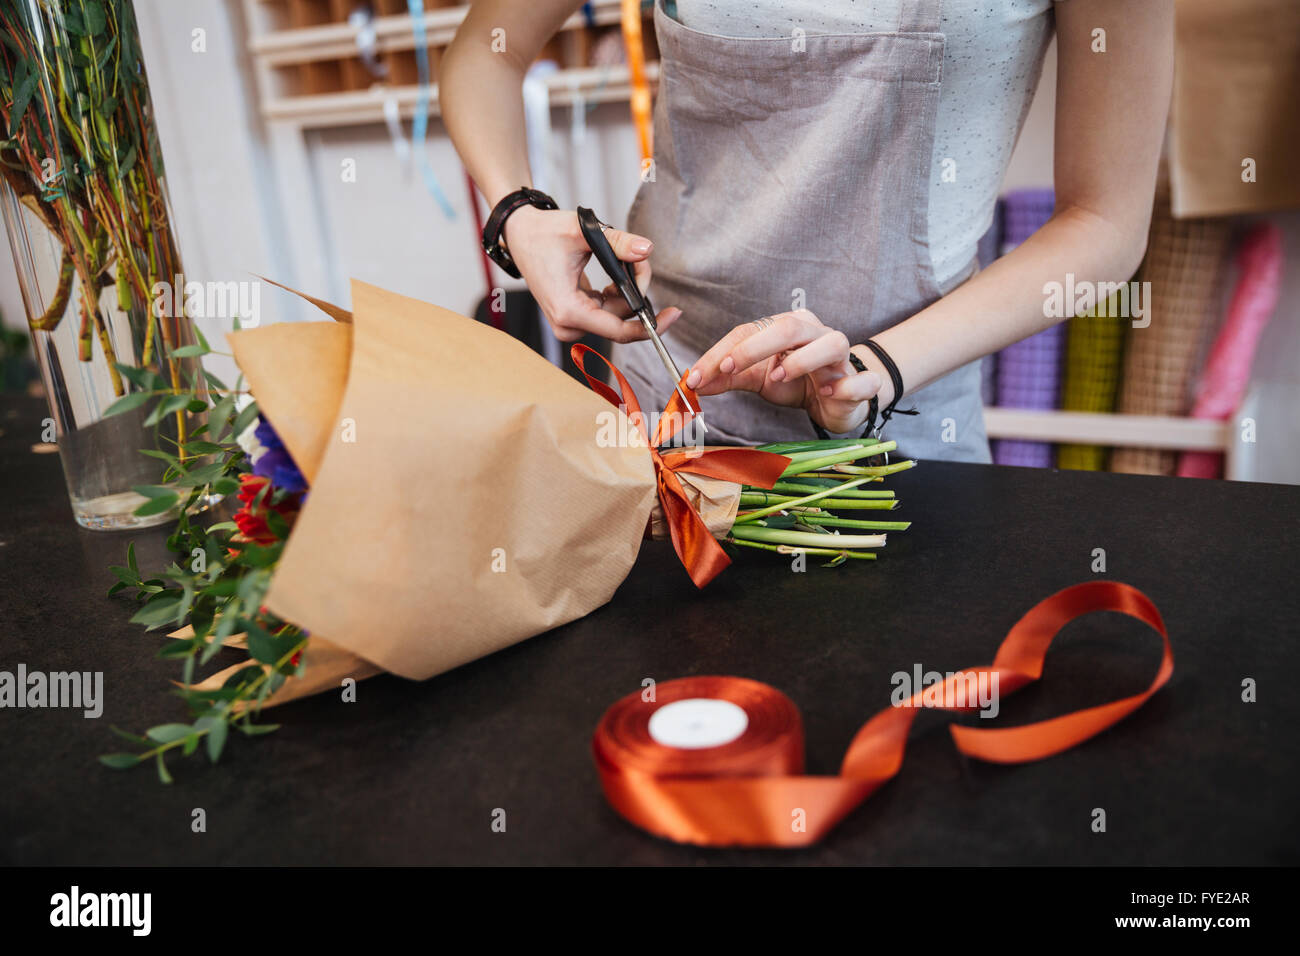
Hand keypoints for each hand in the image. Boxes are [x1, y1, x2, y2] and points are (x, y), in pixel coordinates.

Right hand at [503, 206, 680, 342]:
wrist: (521, 234)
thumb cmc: (545, 233)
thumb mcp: (583, 231)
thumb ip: (617, 242)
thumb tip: (646, 250)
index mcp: (568, 310)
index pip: (619, 331)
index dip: (650, 325)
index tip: (674, 314)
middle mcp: (568, 324)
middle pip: (621, 319)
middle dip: (636, 289)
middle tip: (638, 259)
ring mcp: (570, 323)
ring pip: (617, 314)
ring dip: (627, 289)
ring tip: (622, 258)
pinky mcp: (574, 317)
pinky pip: (608, 311)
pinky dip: (617, 292)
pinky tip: (613, 274)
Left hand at [685, 309, 887, 433]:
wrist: (835, 400)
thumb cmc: (795, 382)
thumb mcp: (756, 378)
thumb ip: (727, 378)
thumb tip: (694, 382)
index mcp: (787, 326)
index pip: (749, 331)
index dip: (722, 352)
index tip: (698, 376)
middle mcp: (815, 333)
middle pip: (787, 327)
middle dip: (754, 347)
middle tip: (728, 369)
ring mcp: (841, 355)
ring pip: (830, 344)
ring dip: (802, 361)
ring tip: (779, 378)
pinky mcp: (860, 381)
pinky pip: (860, 380)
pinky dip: (843, 387)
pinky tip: (825, 394)